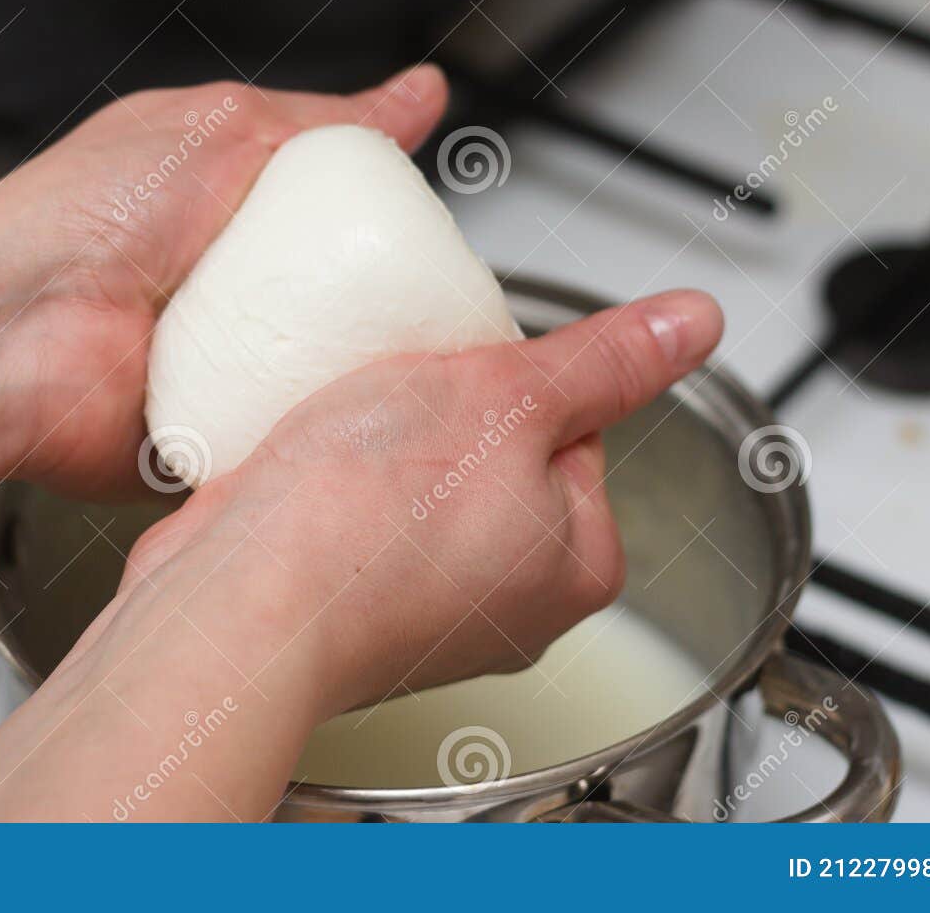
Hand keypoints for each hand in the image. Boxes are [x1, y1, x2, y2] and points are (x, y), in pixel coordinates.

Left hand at [0, 68, 449, 497]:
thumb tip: (414, 96)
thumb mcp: (222, 128)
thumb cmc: (78, 219)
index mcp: (227, 216)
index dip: (391, 231)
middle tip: (434, 306)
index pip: (340, 224)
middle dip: (389, 310)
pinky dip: (313, 428)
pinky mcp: (212, 441)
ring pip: (327, 377)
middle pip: (347, 306)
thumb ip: (326, 119)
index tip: (439, 240)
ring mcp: (219, 371)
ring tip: (402, 358)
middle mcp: (227, 296)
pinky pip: (287, 440)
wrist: (7, 327)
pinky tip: (342, 411)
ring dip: (359, 371)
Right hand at [0, 287, 721, 819]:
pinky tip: (306, 463)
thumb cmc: (369, 525)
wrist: (239, 602)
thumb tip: (691, 322)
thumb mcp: (510, 396)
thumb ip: (606, 359)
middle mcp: (509, 602)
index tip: (472, 370)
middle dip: (445, 406)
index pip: (575, 426)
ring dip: (381, 436)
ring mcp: (424, 608)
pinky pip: (354, 509)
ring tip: (347, 428)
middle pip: (493, 449)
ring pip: (417, 474)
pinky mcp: (348, 600)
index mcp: (578, 560)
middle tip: (402, 397)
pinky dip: (331, 478)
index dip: (518, 378)